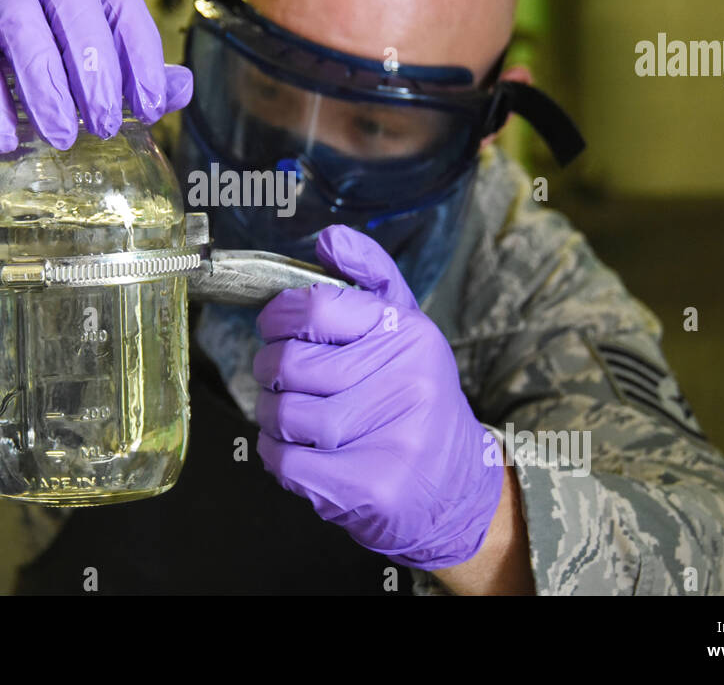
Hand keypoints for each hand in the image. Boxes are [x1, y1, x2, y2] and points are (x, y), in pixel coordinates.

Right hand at [0, 0, 192, 158]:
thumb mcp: (56, 81)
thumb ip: (117, 80)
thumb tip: (181, 88)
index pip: (118, 4)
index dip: (140, 54)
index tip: (152, 107)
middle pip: (74, 2)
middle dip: (97, 67)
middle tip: (107, 124)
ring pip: (22, 20)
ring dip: (47, 83)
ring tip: (62, 135)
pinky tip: (3, 136)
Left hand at [253, 225, 504, 569]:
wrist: (454, 485)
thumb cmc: (415, 397)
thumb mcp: (407, 327)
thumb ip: (370, 275)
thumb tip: (329, 238)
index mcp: (408, 332)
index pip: (317, 307)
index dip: (279, 316)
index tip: (276, 326)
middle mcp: (406, 379)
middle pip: (289, 364)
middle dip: (269, 373)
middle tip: (280, 380)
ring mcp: (391, 435)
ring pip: (283, 414)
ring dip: (270, 417)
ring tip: (291, 417)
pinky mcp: (371, 485)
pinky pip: (286, 461)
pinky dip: (277, 455)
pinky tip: (299, 450)